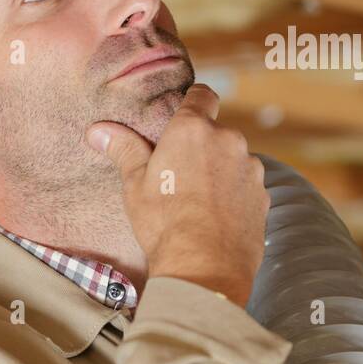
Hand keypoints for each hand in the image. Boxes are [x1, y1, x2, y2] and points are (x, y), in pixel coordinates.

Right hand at [85, 83, 268, 306]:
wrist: (204, 269)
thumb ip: (124, 149)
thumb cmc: (164, 223)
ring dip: (220, 171)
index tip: (184, 116)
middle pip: (216, 132)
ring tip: (199, 201)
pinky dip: (235, 195)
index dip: (194, 102)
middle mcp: (229, 141)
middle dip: (202, 147)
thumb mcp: (135, 184)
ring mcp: (251, 169)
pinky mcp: (264, 195)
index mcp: (194, 129)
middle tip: (180, 173)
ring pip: (233, 160)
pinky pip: (246, 186)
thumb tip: (98, 130)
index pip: (202, 95)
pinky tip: (218, 217)